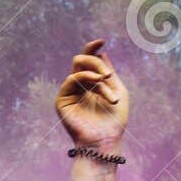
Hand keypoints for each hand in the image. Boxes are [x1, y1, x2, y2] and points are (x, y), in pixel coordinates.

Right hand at [55, 39, 126, 153]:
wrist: (105, 140)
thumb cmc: (114, 119)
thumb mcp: (118, 90)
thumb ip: (109, 71)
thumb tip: (102, 52)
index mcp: (92, 84)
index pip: (89, 61)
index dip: (92, 48)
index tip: (102, 40)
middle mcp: (80, 87)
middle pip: (81, 60)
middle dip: (95, 61)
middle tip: (107, 73)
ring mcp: (70, 94)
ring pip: (78, 68)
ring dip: (95, 71)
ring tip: (106, 80)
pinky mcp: (62, 101)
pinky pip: (70, 80)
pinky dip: (85, 77)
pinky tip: (98, 81)